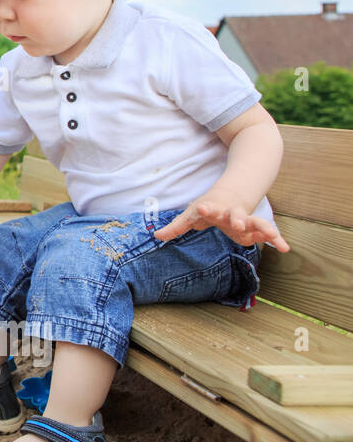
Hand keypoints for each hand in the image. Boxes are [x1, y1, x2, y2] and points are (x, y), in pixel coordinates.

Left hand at [152, 196, 289, 251]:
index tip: (201, 207)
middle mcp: (230, 213)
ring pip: (256, 222)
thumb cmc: (209, 208)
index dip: (204, 209)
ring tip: (270, 235)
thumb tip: (156, 236)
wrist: (233, 193)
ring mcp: (246, 218)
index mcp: (213, 209)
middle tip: (237, 223)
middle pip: (235, 215)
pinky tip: (285, 248)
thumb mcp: (191, 216)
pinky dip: (277, 240)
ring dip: (262, 227)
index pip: (206, 209)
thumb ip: (176, 227)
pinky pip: (268, 233)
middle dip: (237, 218)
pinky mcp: (256, 227)